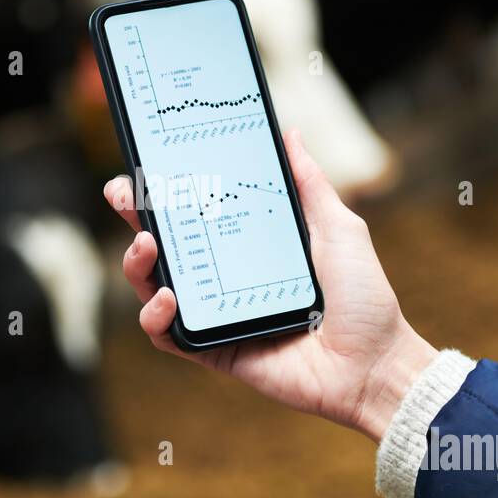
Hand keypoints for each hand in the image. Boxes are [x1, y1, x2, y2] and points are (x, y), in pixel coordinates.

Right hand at [102, 128, 436, 444]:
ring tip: (146, 244)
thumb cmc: (364, 298)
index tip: (145, 167)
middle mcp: (226, 278)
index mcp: (250, 246)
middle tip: (122, 195)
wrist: (375, 363)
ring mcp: (217, 315)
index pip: (197, 213)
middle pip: (166, 245)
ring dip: (137, 264)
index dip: (166, 192)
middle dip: (135, 217)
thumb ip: (309, 184)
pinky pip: (168, 336)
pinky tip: (167, 296)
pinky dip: (156, 316)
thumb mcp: (339, 228)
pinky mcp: (215, 350)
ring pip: (154, 287)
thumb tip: (289, 133)